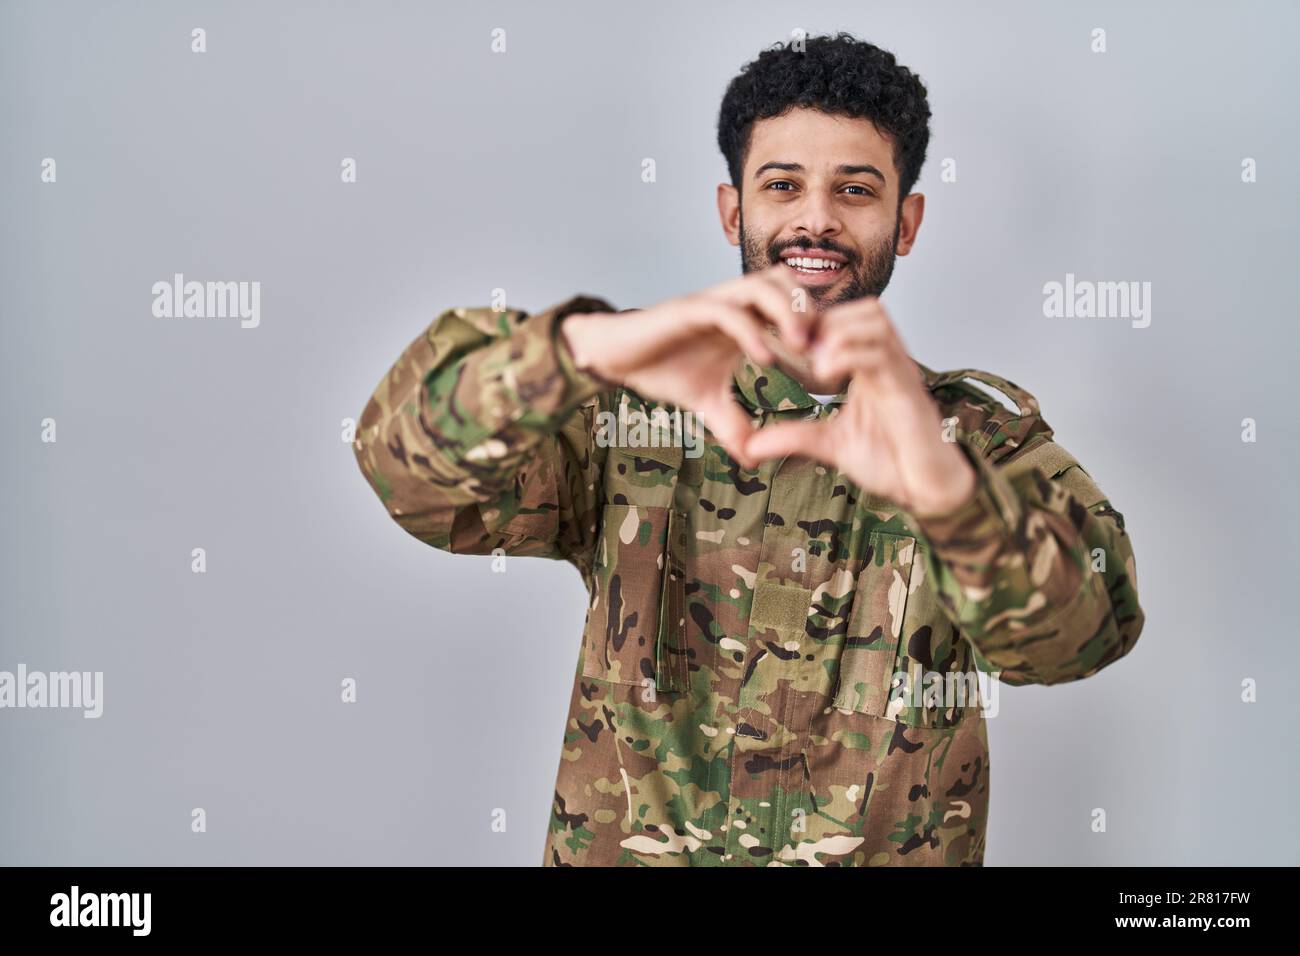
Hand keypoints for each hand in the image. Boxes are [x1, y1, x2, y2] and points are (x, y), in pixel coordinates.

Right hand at [561, 264, 812, 465]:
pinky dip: (751, 331)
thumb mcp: (706, 404)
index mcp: (745, 320)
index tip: (836, 365)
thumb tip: (754, 459)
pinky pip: (728, 312)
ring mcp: (713, 304)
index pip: (792, 309)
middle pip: (787, 284)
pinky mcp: (689, 310)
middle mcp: (733, 304)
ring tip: (802, 347)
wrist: (616, 358)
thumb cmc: (662, 369)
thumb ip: (733, 425)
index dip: (818, 330)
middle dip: (812, 312)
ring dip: (787, 312)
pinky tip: (765, 358)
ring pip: (763, 285)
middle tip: (827, 350)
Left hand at [742, 296, 977, 517]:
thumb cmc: (889, 461)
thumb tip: (749, 447)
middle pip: (866, 308)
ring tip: (813, 362)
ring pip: (875, 320)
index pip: (850, 320)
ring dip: (838, 332)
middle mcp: (890, 361)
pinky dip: (848, 354)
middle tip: (798, 348)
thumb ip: (793, 437)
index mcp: (872, 366)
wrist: (927, 488)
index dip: (818, 324)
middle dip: (827, 320)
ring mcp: (901, 371)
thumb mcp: (829, 445)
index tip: (787, 345)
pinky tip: (824, 374)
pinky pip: (880, 353)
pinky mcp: (907, 388)